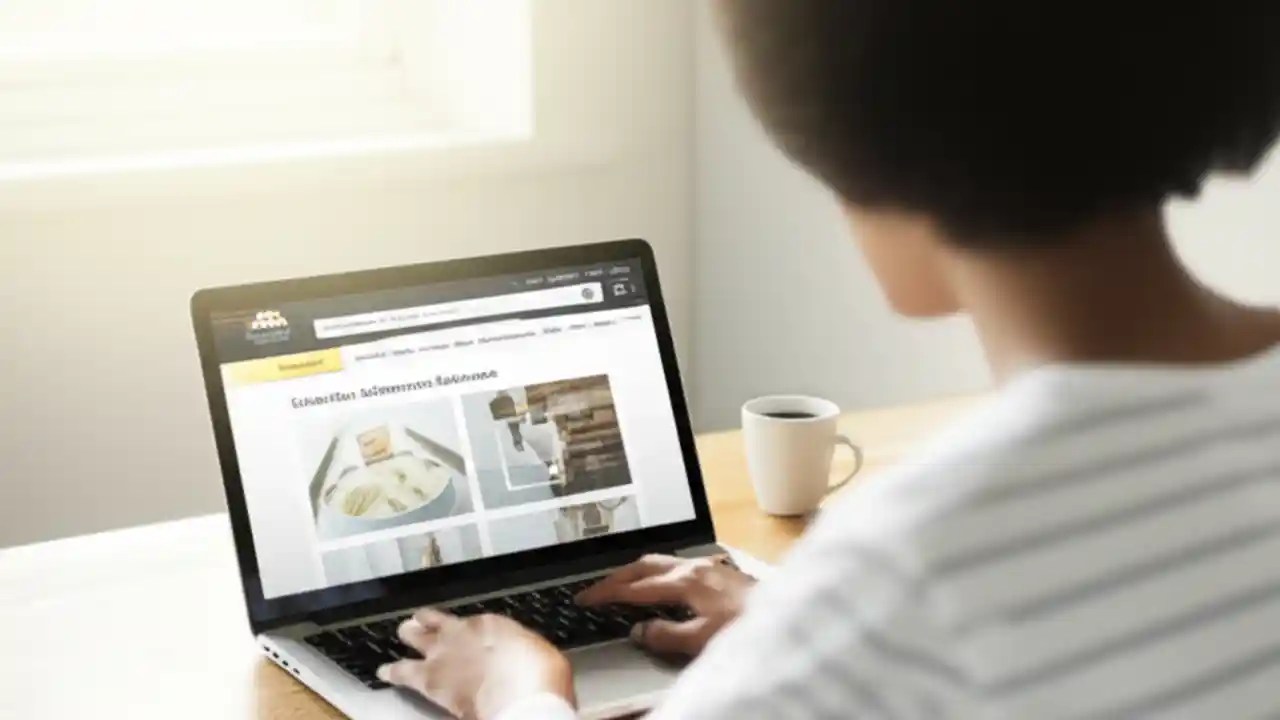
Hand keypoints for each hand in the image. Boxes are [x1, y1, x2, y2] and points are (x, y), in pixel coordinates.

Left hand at [378, 609, 574, 719]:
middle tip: (419, 621)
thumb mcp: (537, 655)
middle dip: (427, 622)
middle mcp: (463, 632)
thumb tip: (517, 660)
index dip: (463, 627)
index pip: (471, 622)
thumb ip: (517, 654)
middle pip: (436, 621)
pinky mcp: (429, 680)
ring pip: (416, 636)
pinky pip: (403, 671)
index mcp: (491, 625)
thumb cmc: (539, 676)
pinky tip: (383, 672)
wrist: (521, 694)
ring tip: (402, 632)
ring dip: (409, 634)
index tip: (461, 630)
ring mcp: (443, 653)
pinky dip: (392, 671)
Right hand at [576, 554, 755, 656]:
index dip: (608, 593)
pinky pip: (677, 566)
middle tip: (596, 590)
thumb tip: (638, 631)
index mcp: (686, 581)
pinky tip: (661, 586)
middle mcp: (695, 567)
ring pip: (662, 562)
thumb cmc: (747, 627)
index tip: (586, 599)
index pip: (636, 586)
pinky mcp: (720, 573)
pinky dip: (658, 574)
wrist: (792, 617)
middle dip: (617, 576)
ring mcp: (708, 567)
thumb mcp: (702, 639)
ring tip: (621, 585)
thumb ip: (666, 635)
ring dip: (637, 572)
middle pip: (645, 565)